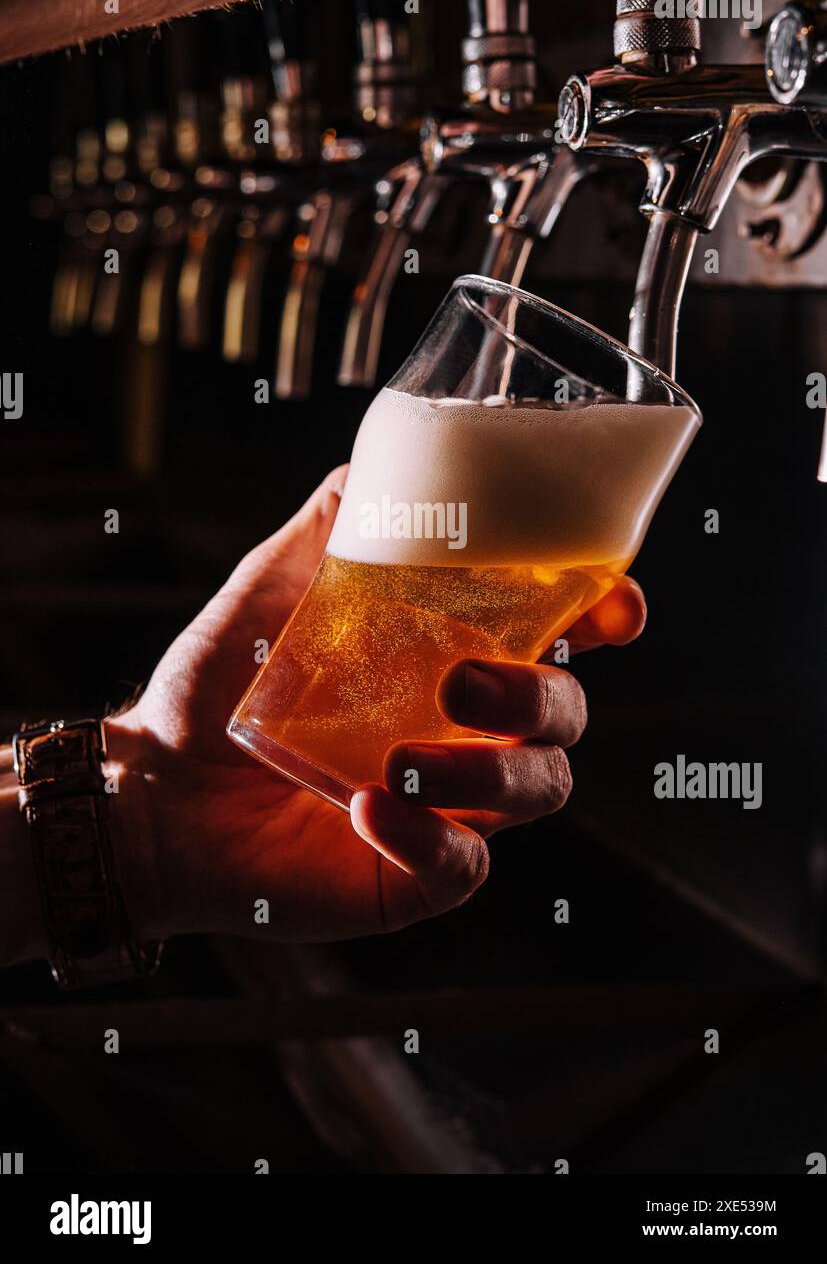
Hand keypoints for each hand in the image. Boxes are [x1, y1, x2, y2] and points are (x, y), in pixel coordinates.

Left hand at [108, 468, 645, 945]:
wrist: (155, 784)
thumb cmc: (223, 679)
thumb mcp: (277, 581)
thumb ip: (337, 520)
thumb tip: (380, 460)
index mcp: (456, 653)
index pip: (566, 636)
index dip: (609, 618)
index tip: (615, 610)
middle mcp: (468, 727)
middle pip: (567, 713)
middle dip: (541, 695)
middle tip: (461, 681)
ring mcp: (451, 803)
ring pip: (539, 789)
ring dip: (491, 770)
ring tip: (403, 757)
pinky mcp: (415, 873)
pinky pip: (465, 867)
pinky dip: (430, 839)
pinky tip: (369, 810)